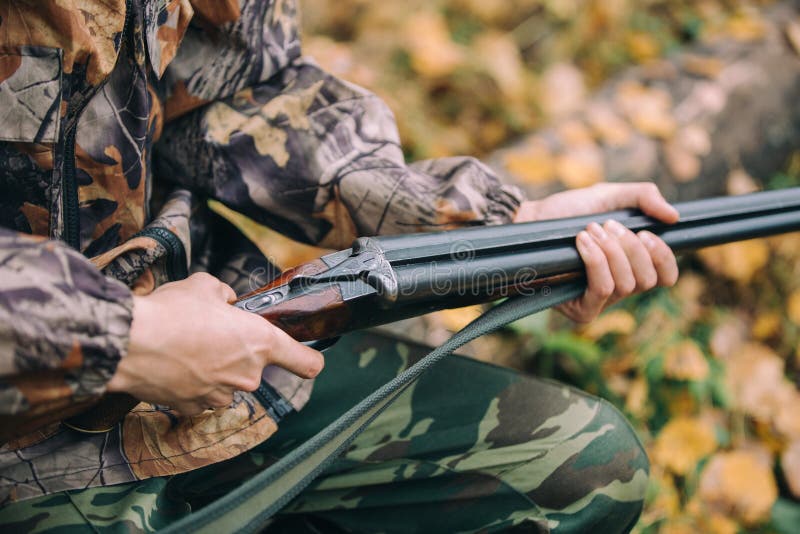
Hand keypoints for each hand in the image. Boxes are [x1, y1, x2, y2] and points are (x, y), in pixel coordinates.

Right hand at [107, 272, 323, 414]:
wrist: (130, 343)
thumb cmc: (171, 312)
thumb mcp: (204, 286)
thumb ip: (224, 294)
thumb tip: (226, 301)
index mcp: (261, 342)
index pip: (307, 362)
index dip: (309, 359)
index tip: (307, 358)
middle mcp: (247, 375)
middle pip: (253, 367)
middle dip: (235, 353)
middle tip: (208, 334)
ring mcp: (221, 395)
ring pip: (226, 382)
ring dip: (212, 369)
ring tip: (184, 347)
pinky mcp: (194, 408)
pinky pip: (200, 395)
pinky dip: (190, 383)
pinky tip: (172, 365)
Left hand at [514, 182, 679, 322]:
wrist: (529, 220)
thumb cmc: (567, 211)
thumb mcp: (608, 196)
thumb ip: (642, 197)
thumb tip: (675, 217)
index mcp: (631, 265)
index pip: (665, 277)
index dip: (665, 258)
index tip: (647, 234)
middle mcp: (619, 287)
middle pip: (647, 280)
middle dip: (632, 248)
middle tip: (608, 225)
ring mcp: (600, 302)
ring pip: (626, 284)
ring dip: (611, 251)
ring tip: (590, 230)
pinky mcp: (581, 310)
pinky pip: (603, 289)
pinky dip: (597, 261)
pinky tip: (582, 243)